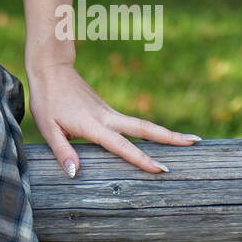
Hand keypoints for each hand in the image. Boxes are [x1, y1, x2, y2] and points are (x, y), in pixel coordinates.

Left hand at [26, 62, 200, 176]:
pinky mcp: (107, 110)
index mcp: (93, 124)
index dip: (141, 158)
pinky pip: (131, 123)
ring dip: (164, 133)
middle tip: (195, 142)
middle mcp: (106, 117)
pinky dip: (149, 131)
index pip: (121, 145)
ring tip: (189, 141)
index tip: (162, 169)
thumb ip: (62, 151)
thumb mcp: (47, 127)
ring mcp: (109, 112)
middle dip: (169, 137)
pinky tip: (159, 139)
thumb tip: (75, 174)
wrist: (50, 68)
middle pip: (143, 128)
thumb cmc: (47, 100)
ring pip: (141, 124)